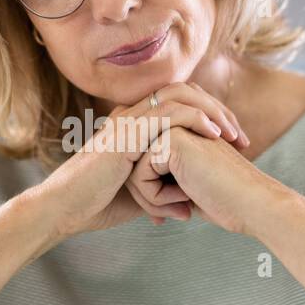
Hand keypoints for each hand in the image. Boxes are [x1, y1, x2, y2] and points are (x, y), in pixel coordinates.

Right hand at [39, 82, 249, 238]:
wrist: (63, 210)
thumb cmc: (94, 205)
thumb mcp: (139, 195)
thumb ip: (163, 192)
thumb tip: (186, 206)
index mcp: (132, 124)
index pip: (180, 105)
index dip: (210, 118)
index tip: (233, 143)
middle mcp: (130, 114)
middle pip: (186, 93)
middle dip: (219, 112)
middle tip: (241, 137)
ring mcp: (128, 119)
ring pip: (182, 96)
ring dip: (214, 112)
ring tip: (234, 135)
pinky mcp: (127, 130)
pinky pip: (170, 112)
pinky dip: (197, 119)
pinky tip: (214, 135)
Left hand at [128, 124, 270, 234]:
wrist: (252, 204)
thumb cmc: (223, 200)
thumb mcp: (184, 185)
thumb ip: (160, 176)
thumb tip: (129, 183)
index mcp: (178, 130)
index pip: (141, 166)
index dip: (153, 195)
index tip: (177, 210)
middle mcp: (173, 124)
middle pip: (133, 167)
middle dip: (148, 198)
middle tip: (177, 212)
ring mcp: (171, 127)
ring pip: (132, 172)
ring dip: (152, 200)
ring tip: (181, 207)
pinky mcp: (169, 138)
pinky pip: (139, 176)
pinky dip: (157, 198)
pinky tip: (186, 197)